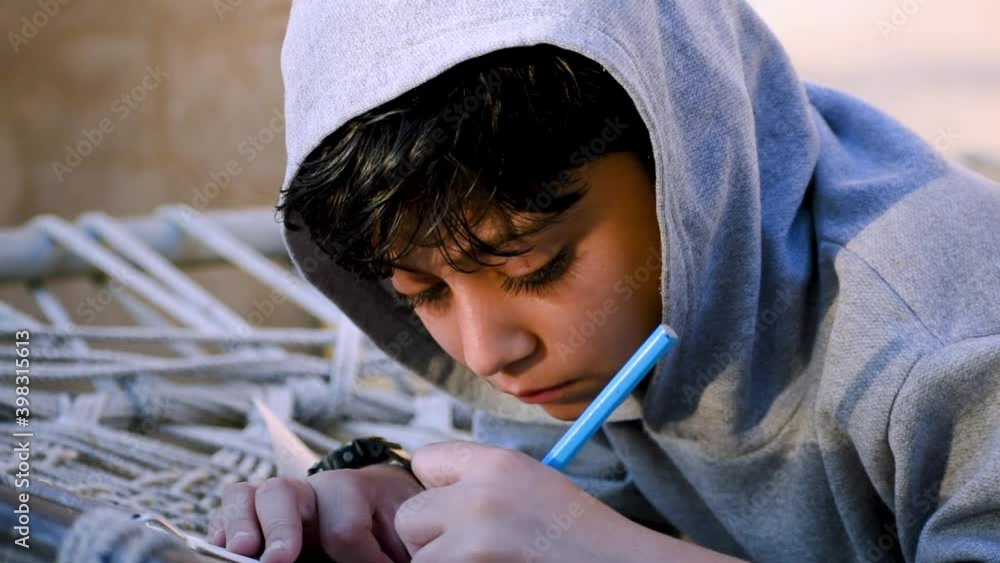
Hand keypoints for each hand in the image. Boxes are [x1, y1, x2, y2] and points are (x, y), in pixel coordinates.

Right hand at [206, 463, 422, 562]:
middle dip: (280, 527)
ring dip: (238, 525)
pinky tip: (220, 553)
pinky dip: (218, 533)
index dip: (361, 559)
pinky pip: (224, 515)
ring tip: (241, 552)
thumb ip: (391, 550)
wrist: (382, 505)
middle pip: (283, 493)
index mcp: (351, 488)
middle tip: (280, 559)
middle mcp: (307, 488)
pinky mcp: (251, 517)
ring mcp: (274, 501)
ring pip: (244, 497)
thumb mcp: (401, 533)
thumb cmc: (391, 523)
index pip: (344, 528)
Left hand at [394, 441, 645, 562]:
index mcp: (497, 463)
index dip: (437, 490)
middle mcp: (479, 495)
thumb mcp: (533, 485)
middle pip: (408, 516)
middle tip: (475, 550)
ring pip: (419, 559)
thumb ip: (479, 482)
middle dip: (431, 539)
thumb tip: (427, 497)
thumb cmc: (581, 537)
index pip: (423, 460)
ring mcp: (473, 541)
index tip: (459, 512)